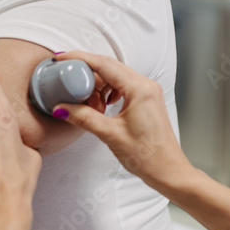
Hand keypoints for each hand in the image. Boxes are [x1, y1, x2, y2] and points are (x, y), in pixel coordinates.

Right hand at [50, 51, 187, 187]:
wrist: (167, 170)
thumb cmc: (147, 155)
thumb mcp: (110, 134)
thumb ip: (84, 118)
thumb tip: (62, 108)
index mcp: (139, 89)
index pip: (104, 64)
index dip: (80, 58)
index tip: (62, 59)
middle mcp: (145, 85)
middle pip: (109, 66)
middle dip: (86, 70)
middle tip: (65, 76)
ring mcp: (147, 91)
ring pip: (115, 76)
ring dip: (97, 83)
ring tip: (85, 100)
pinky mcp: (146, 99)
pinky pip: (122, 85)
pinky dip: (107, 90)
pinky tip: (100, 105)